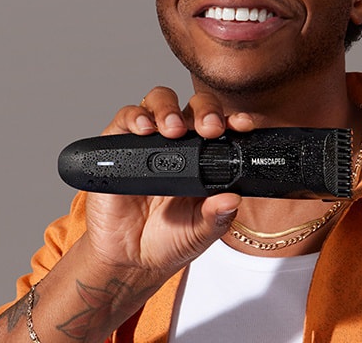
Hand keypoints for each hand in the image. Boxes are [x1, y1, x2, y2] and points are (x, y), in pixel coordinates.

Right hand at [77, 89, 254, 280]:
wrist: (128, 260)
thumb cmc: (168, 240)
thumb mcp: (198, 233)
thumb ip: (215, 218)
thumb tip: (232, 199)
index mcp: (205, 158)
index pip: (223, 126)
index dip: (233, 119)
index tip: (242, 125)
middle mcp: (180, 143)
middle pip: (195, 106)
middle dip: (206, 110)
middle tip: (209, 128)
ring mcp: (150, 141)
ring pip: (161, 101)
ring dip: (169, 108)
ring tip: (174, 129)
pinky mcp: (119, 143)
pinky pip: (127, 118)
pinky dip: (135, 117)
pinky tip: (144, 129)